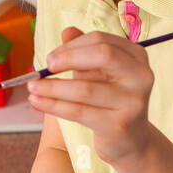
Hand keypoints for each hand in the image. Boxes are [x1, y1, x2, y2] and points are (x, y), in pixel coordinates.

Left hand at [27, 26, 156, 165]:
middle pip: (103, 55)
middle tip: (46, 67)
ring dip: (52, 87)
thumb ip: (84, 51)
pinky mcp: (119, 125)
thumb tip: (68, 31)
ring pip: (85, 88)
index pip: (101, 40)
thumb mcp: (98, 73)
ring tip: (32, 87)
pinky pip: (79, 111)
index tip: (52, 57)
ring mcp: (133, 102)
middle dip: (68, 58)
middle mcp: (140, 76)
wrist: (129, 140)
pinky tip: (37, 101)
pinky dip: (53, 105)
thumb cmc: (110, 100)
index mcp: (137, 57)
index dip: (72, 46)